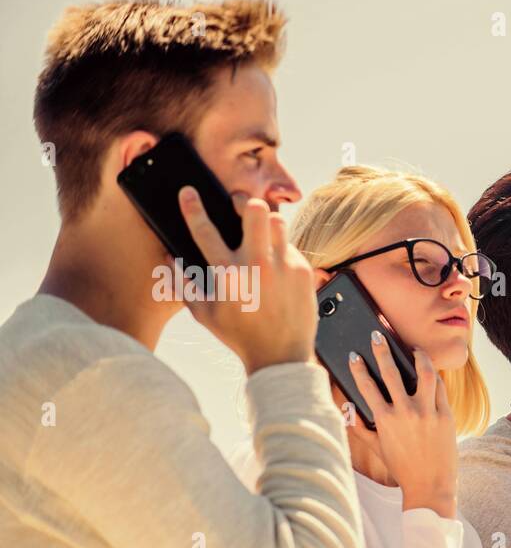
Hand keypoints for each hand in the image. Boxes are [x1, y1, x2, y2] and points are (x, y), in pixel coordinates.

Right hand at [178, 186, 316, 374]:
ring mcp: (283, 266)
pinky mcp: (303, 271)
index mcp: (228, 274)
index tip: (188, 192)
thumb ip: (184, 284)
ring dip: (266, 222)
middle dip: (244, 202)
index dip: (192, 207)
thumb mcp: (205, 313)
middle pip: (254, 210)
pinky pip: (291, 245)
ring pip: (278, 221)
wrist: (281, 355)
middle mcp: (257, 265)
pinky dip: (281, 248)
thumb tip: (169, 260)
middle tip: (239, 203)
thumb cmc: (240, 335)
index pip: (205, 230)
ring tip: (260, 231)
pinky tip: (275, 261)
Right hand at [345, 335, 457, 516]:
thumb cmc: (402, 468)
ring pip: (424, 373)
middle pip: (391, 372)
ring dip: (418, 356)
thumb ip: (359, 427)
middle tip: (378, 336)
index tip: (354, 355)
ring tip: (414, 348)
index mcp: (385, 420)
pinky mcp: (446, 415)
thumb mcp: (377, 448)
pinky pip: (440, 388)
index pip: (367, 386)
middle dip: (382, 351)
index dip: (359, 368)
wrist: (430, 486)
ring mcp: (427, 412)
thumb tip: (346, 408)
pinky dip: (435, 378)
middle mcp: (405, 412)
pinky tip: (430, 372)